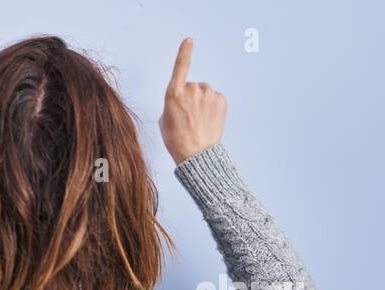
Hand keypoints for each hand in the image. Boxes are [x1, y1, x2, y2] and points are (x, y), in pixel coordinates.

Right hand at [158, 38, 226, 165]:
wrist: (195, 153)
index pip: (180, 67)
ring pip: (204, 92)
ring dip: (202, 102)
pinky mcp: (220, 99)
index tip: (189, 40)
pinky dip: (213, 107)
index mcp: (173, 94)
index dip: (184, 52)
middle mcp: (191, 89)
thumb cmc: (176, 140)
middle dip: (190, 97)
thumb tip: (182, 101)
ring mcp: (208, 94)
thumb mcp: (164, 120)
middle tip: (188, 117)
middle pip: (192, 86)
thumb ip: (172, 104)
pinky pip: (215, 98)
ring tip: (199, 121)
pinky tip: (208, 120)